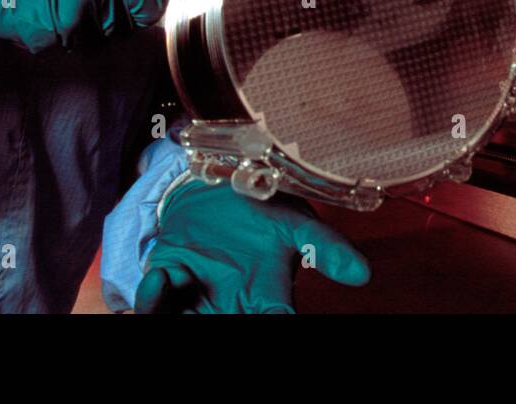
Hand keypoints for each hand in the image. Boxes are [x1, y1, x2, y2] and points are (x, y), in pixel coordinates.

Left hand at [135, 180, 370, 313]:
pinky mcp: (167, 286)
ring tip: (171, 286)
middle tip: (209, 313)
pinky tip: (160, 277)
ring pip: (186, 323)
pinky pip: (157, 307)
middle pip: (227, 329)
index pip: (276, 325)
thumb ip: (327, 249)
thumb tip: (363, 275)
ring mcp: (198, 301)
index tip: (275, 317)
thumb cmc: (262, 212)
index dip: (276, 324)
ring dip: (174, 318)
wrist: (219, 187)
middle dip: (215, 322)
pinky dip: (153, 300)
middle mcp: (232, 308)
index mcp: (268, 302)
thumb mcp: (298, 225)